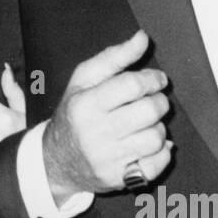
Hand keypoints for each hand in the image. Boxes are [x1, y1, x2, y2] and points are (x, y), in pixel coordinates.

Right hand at [42, 29, 171, 200]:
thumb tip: (143, 38)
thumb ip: (115, 57)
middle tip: (153, 101)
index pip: (132, 85)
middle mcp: (95, 133)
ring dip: (159, 128)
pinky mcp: (118, 179)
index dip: (152, 79)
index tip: (157, 80)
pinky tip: (149, 145)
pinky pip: (157, 165)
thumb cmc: (75, 113)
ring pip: (155, 138)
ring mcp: (108, 159)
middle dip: (159, 102)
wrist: (56, 161)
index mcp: (86, 104)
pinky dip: (161, 152)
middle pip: (149, 111)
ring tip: (147, 124)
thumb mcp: (84, 80)